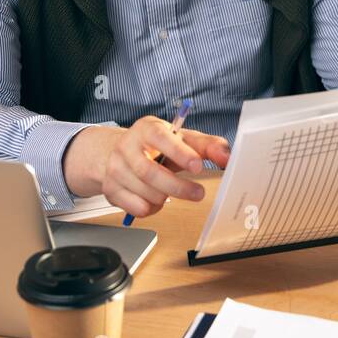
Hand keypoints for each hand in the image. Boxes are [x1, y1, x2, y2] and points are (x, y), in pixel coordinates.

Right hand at [97, 117, 230, 218]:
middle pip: (151, 173)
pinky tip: (155, 198)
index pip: (161, 138)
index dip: (180, 153)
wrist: (119, 152)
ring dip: (166, 198)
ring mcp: (115, 168)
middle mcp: (127, 146)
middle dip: (178, 187)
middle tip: (198, 193)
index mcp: (147, 128)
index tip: (199, 166)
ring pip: (145, 193)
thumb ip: (207, 146)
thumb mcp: (183, 139)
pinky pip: (137, 207)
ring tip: (173, 190)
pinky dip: (153, 208)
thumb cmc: (159, 145)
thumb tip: (227, 157)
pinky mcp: (110, 188)